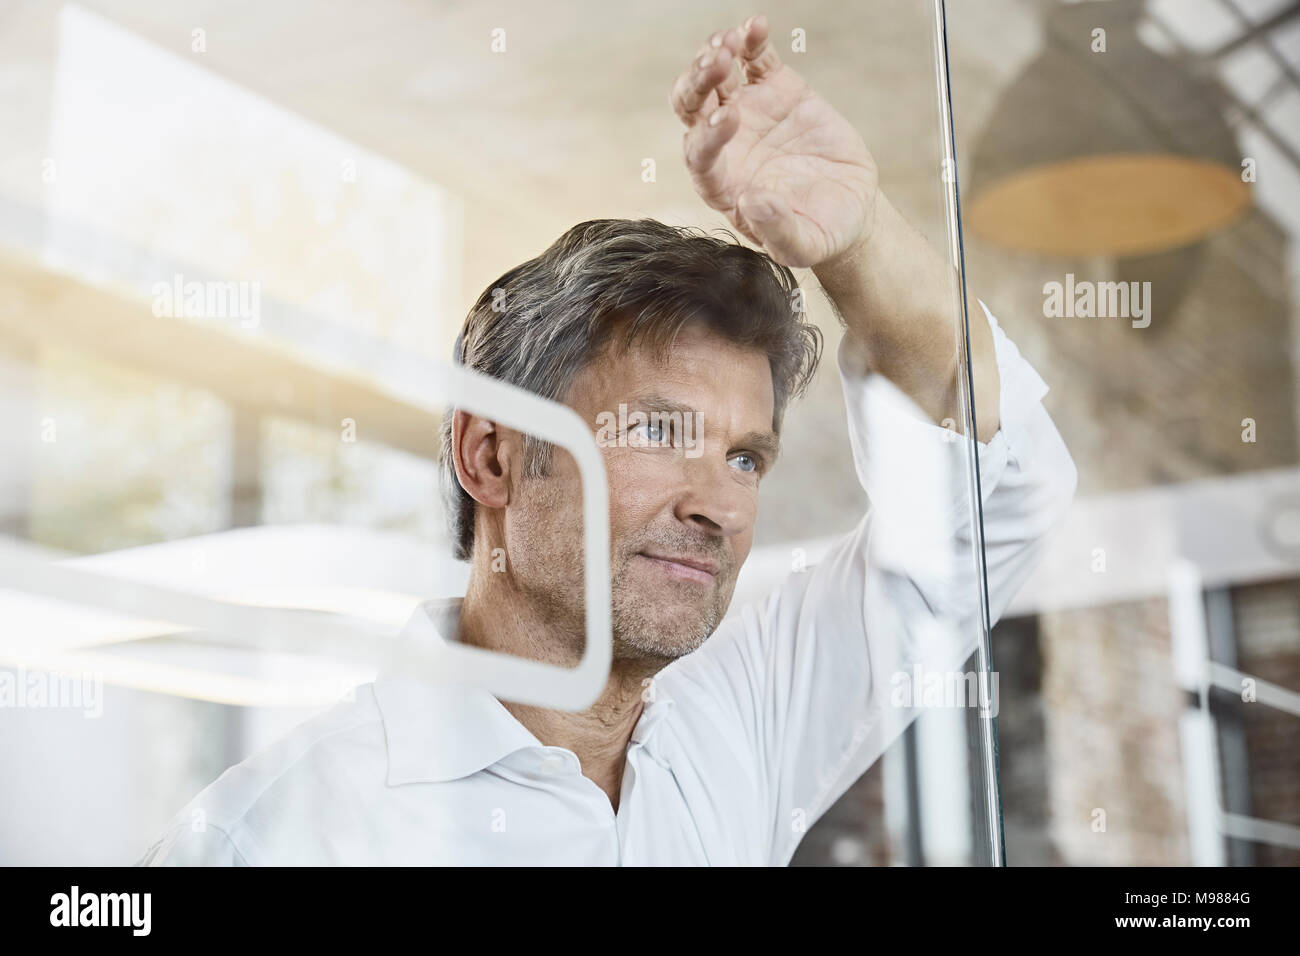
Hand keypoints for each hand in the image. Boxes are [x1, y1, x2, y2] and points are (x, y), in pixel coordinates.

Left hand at [669, 13, 878, 268]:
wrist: (848, 209)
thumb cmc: (819, 233)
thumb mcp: (803, 245)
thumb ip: (777, 229)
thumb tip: (753, 201)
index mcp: (721, 183)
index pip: (699, 156)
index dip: (707, 136)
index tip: (728, 121)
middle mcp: (724, 145)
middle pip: (693, 108)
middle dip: (697, 84)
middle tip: (716, 64)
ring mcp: (747, 112)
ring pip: (716, 78)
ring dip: (715, 55)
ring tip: (731, 41)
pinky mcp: (774, 89)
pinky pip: (755, 59)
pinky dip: (752, 41)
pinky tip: (757, 26)